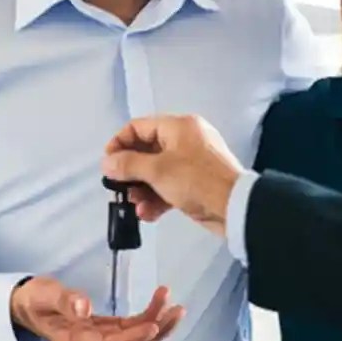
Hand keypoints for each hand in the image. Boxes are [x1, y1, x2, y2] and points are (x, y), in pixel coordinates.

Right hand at [10, 277, 183, 340]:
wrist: (25, 307)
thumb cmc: (33, 300)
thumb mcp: (44, 295)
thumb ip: (63, 300)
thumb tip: (84, 306)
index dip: (135, 336)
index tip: (154, 323)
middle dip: (157, 331)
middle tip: (176, 311)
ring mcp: (100, 340)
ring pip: (136, 339)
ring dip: (158, 325)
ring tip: (175, 306)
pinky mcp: (105, 330)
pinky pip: (132, 328)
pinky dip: (148, 317)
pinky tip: (160, 304)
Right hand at [100, 114, 243, 235]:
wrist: (235, 207)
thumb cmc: (195, 180)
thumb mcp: (157, 170)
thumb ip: (128, 165)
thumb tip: (106, 163)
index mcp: (178, 126)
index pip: (139, 127)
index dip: (119, 144)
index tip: (108, 165)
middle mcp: (185, 140)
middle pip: (146, 151)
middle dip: (131, 172)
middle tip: (119, 188)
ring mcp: (191, 163)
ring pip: (157, 172)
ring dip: (142, 189)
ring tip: (134, 206)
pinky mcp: (195, 183)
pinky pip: (169, 186)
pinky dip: (157, 198)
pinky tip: (148, 214)